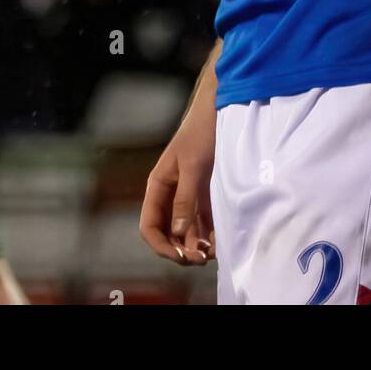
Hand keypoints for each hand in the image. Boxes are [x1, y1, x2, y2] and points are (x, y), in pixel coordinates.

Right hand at [139, 115, 216, 265]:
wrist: (220, 110)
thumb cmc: (202, 133)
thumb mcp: (193, 165)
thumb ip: (185, 198)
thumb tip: (177, 233)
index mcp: (158, 186)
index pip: (149, 226)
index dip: (160, 245)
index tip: (178, 255)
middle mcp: (170, 195)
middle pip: (167, 234)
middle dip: (179, 250)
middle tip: (199, 259)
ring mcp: (188, 197)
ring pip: (186, 232)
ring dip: (195, 247)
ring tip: (211, 254)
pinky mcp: (205, 196)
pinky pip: (203, 224)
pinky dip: (209, 236)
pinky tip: (220, 244)